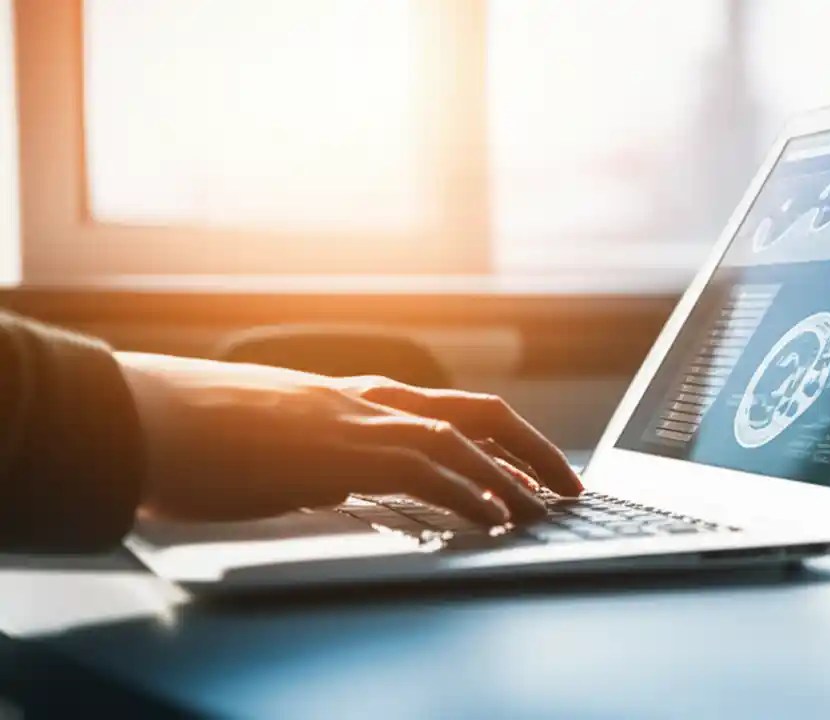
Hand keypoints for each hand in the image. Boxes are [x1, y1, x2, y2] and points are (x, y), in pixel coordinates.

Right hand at [115, 353, 581, 524]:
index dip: (499, 438)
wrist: (138, 418)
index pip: (448, 410)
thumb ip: (318, 456)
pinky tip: (495, 516)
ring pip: (463, 438)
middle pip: (478, 412)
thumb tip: (340, 483)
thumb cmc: (190, 433)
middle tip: (567, 484)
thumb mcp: (274, 442)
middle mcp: (366, 401)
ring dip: (514, 474)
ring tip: (547, 507)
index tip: (530, 467)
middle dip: (532, 447)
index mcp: (352, 396)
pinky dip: (469, 491)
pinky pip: (426, 469)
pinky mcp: (337, 450)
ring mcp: (354, 420)